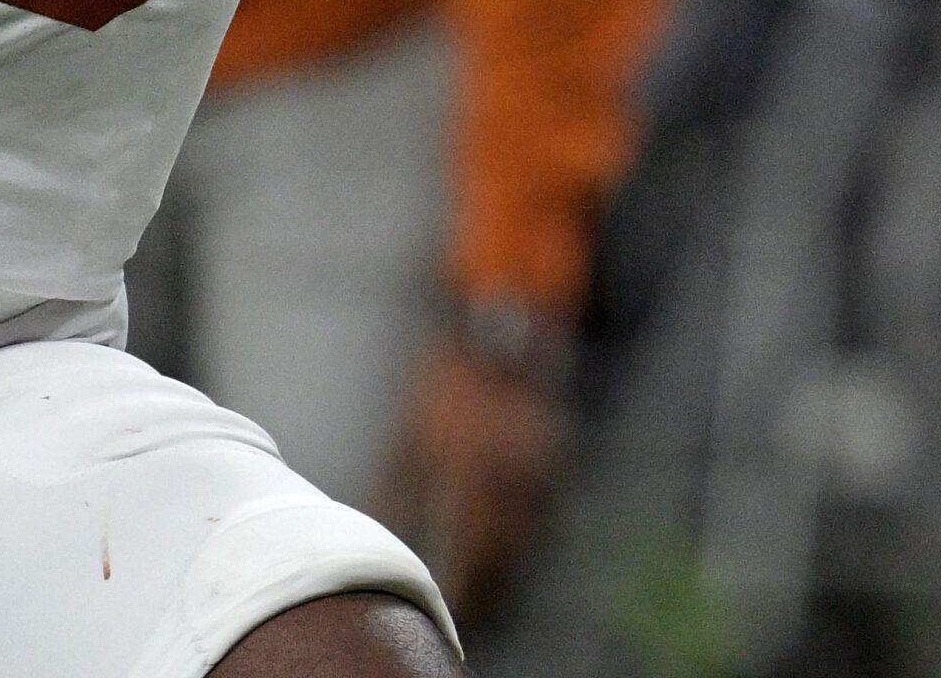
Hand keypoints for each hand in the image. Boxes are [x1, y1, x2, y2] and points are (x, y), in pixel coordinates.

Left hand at [402, 327, 570, 623]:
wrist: (496, 330)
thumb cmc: (442, 386)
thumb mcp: (409, 437)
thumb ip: (396, 495)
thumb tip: (383, 542)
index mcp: (475, 469)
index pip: (475, 549)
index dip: (468, 586)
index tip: (456, 612)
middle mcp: (515, 472)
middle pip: (509, 551)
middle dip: (492, 587)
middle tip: (474, 611)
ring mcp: (543, 462)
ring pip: (533, 534)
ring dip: (512, 567)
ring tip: (490, 591)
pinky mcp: (558, 453)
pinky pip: (545, 510)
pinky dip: (528, 535)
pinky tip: (510, 550)